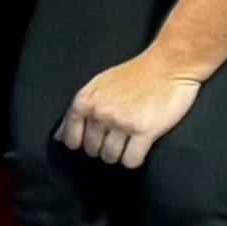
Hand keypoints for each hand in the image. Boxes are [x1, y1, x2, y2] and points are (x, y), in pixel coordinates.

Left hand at [55, 55, 200, 169]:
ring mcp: (121, 122)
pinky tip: (141, 147)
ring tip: (130, 140)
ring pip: (110, 157)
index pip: (71, 139)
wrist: (168, 64)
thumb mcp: (97, 87)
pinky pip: (130, 161)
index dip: (83, 142)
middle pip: (92, 151)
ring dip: (120, 154)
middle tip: (119, 136)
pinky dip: (135, 159)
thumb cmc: (133, 75)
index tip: (97, 137)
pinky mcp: (144, 130)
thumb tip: (58, 138)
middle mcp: (99, 112)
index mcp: (84, 101)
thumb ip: (77, 112)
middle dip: (104, 148)